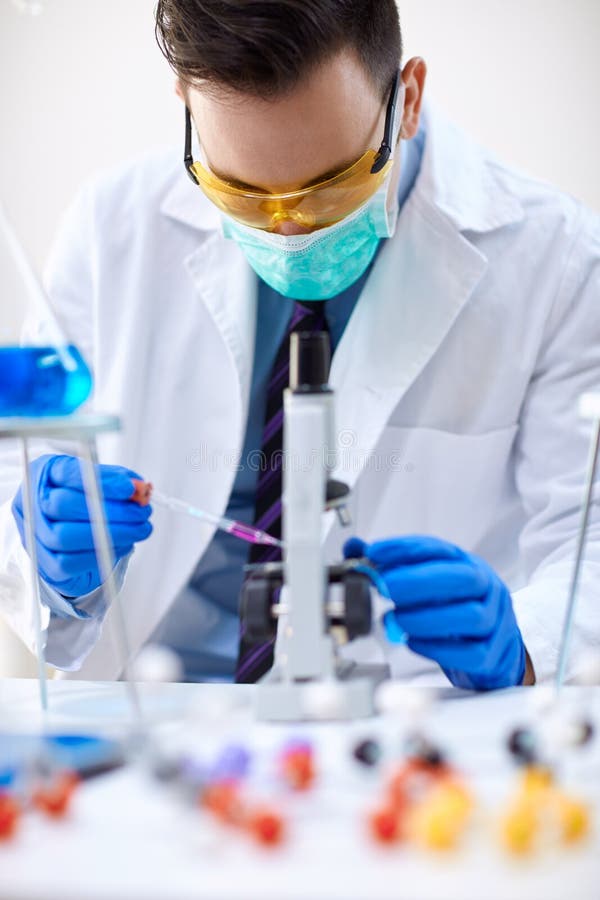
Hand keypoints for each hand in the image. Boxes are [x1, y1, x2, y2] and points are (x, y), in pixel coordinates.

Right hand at [12, 454, 151, 597]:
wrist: (70, 531)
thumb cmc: (85, 499)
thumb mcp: (101, 480)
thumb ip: (119, 480)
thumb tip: (139, 489)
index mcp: (43, 473)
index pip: (67, 473)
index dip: (100, 481)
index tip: (129, 488)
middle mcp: (30, 502)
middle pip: (62, 505)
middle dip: (109, 509)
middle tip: (140, 512)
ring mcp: (33, 535)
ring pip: (64, 536)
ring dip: (110, 533)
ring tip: (139, 528)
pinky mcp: (45, 564)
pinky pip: (70, 562)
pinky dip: (102, 553)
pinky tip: (124, 544)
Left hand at [344, 534, 526, 689]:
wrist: (495, 649)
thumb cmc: (455, 611)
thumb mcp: (428, 584)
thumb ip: (392, 567)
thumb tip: (354, 547)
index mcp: (468, 564)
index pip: (438, 549)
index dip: (404, 549)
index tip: (373, 553)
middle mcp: (486, 588)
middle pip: (463, 578)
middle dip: (420, 581)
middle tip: (387, 588)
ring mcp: (496, 620)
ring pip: (471, 616)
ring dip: (427, 618)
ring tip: (395, 619)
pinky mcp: (494, 654)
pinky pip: (471, 652)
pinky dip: (438, 649)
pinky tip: (413, 642)